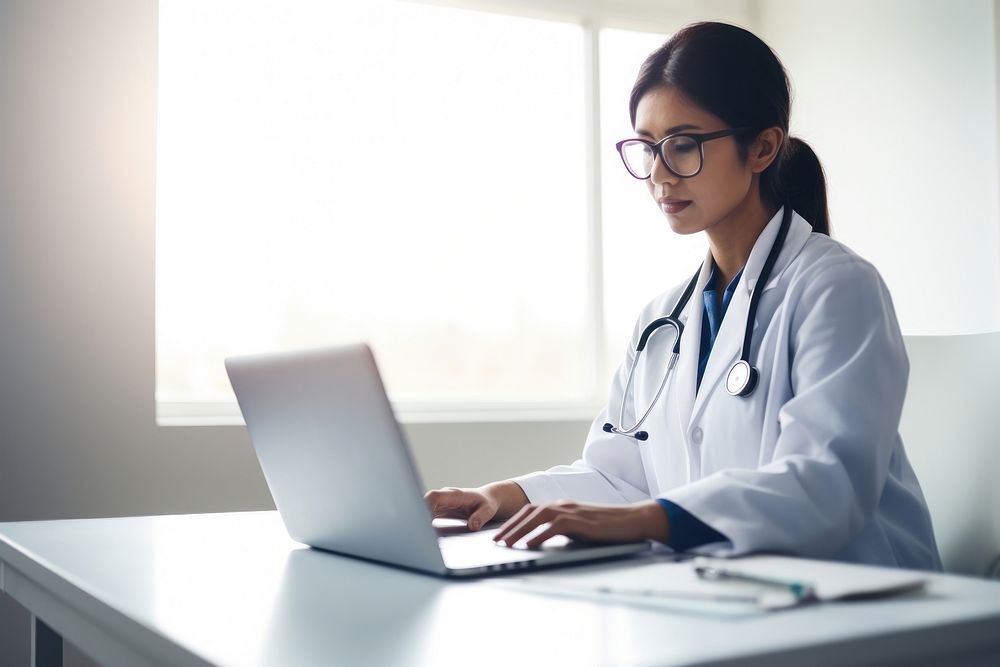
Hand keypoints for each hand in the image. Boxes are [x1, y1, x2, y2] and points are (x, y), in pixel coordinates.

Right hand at [423, 487, 498, 530]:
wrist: (487, 498)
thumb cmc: (487, 503)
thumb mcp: (488, 510)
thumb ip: (480, 517)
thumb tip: (472, 526)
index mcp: (454, 495)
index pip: (434, 496)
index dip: (425, 505)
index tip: (421, 518)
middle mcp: (444, 497)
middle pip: (424, 503)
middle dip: (418, 515)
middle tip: (416, 532)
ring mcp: (441, 503)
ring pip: (424, 509)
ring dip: (420, 520)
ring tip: (418, 535)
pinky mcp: (439, 510)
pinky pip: (428, 515)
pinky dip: (424, 523)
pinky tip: (424, 534)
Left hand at [492, 499, 668, 548]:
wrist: (633, 519)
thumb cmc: (609, 526)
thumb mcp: (581, 528)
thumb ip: (563, 531)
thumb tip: (544, 542)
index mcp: (562, 505)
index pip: (531, 511)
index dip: (514, 522)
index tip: (501, 535)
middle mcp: (564, 505)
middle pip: (529, 512)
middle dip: (510, 527)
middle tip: (496, 541)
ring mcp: (572, 511)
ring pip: (538, 517)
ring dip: (520, 531)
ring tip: (507, 544)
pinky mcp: (581, 521)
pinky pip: (555, 527)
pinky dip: (540, 535)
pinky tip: (530, 545)